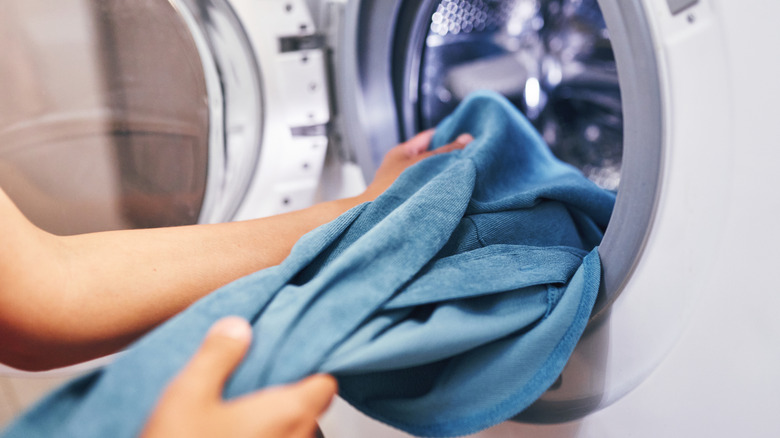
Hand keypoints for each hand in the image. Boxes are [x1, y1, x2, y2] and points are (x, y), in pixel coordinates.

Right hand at [141, 317, 336, 437]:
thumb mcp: (188, 396)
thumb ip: (218, 356)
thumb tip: (239, 326)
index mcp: (288, 412)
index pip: (325, 385)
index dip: (311, 373)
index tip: (289, 366)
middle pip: (311, 415)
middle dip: (287, 405)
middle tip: (253, 396)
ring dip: (277, 433)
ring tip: (239, 426)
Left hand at [362, 130, 473, 200]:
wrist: (376, 216)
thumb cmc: (391, 187)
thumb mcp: (424, 164)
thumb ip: (446, 152)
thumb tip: (467, 139)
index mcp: (402, 152)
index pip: (428, 137)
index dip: (446, 134)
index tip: (464, 135)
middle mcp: (401, 166)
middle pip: (431, 156)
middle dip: (449, 156)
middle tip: (470, 155)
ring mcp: (404, 183)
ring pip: (430, 174)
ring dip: (445, 174)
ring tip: (465, 172)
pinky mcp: (408, 199)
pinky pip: (428, 188)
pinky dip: (439, 188)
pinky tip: (452, 190)